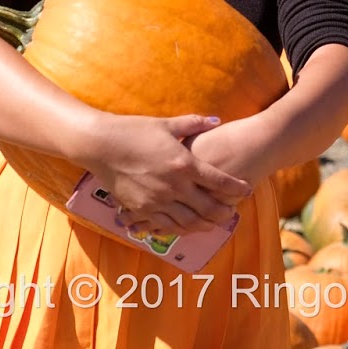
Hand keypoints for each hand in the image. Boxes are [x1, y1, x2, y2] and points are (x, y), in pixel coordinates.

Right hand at [76, 114, 250, 235]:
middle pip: (209, 208)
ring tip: (213, 223)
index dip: (237, 188)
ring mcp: (158, 200)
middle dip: (224, 213)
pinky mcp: (142, 209)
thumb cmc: (133, 130)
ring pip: (189, 222)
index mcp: (184, 163)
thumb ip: (194, 124)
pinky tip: (187, 226)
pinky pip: (167, 226)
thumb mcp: (166, 124)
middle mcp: (174, 185)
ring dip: (205, 224)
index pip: (220, 181)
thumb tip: (217, 120)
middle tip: (232, 213)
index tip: (247, 190)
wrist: (100, 144)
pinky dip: (181, 228)